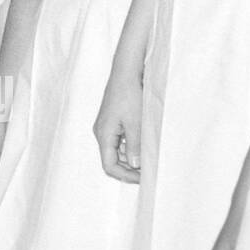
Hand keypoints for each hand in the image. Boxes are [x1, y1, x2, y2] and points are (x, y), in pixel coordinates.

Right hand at [94, 68, 142, 182]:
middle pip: (111, 160)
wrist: (126, 73)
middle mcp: (101, 133)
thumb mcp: (135, 123)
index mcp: (103, 134)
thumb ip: (134, 146)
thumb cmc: (129, 95)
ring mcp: (106, 127)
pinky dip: (130, 147)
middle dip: (129, 169)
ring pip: (116, 152)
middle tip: (148, 171)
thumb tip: (134, 166)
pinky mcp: (112, 122)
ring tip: (148, 158)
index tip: (144, 177)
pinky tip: (143, 145)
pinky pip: (119, 142)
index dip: (126, 175)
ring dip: (130, 158)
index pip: (109, 165)